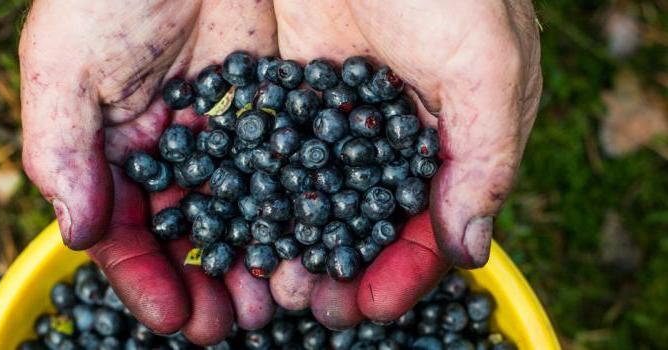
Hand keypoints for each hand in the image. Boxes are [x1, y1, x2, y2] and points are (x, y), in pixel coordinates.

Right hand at [20, 0, 278, 343]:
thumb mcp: (64, 63)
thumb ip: (61, 148)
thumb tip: (78, 233)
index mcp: (118, 147)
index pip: (127, 229)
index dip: (145, 278)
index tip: (173, 318)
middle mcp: (176, 148)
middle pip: (190, 231)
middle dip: (206, 282)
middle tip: (228, 325)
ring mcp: (229, 129)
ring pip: (243, 209)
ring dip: (256, 258)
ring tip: (274, 301)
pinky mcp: (277, 103)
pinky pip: (287, 164)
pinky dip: (297, 205)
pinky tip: (312, 240)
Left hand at [269, 0, 541, 327]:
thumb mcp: (488, 66)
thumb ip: (484, 159)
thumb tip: (471, 249)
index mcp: (455, 132)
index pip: (433, 220)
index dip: (405, 270)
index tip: (372, 306)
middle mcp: (396, 130)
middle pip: (369, 216)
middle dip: (343, 264)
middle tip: (315, 305)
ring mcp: (342, 110)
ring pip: (320, 192)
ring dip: (298, 238)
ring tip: (274, 281)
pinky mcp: (295, 84)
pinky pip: (277, 147)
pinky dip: (261, 187)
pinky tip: (242, 221)